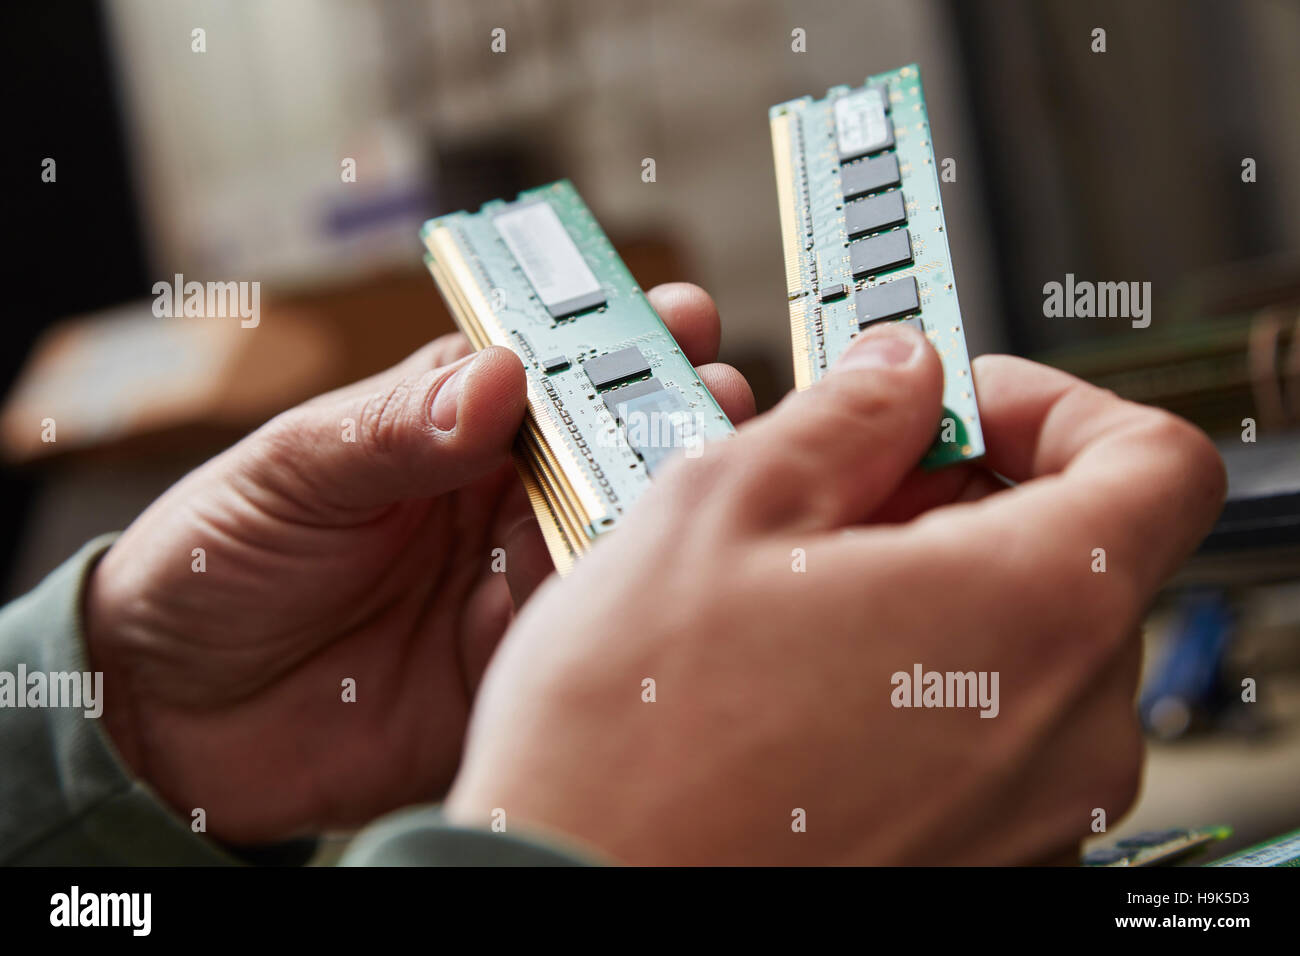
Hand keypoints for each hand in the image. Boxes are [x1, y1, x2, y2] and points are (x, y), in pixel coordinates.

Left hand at [85, 283, 755, 843]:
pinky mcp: (510, 671)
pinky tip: (643, 581)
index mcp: (442, 430)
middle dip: (668, 416)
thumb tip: (498, 377)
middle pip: (603, 449)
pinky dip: (617, 608)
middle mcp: (492, 501)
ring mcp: (507, 585)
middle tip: (717, 392)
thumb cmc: (214, 558)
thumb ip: (393, 429)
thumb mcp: (291, 470)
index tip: (676, 314)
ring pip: (610, 538)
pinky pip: (580, 636)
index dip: (613, 339)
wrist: (170, 712)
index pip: (546, 372)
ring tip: (706, 478)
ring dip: (658, 507)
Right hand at [443, 322, 1225, 864]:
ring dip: (936, 592)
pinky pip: (993, 738)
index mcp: (1031, 611)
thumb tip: (899, 378)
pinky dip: (927, 683)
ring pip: (1026, 649)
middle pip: (1078, 556)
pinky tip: (812, 684)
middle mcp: (1064, 728)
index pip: (1155, 463)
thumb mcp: (720, 508)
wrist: (578, 894)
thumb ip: (844, 416)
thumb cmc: (634, 741)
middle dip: (967, 498)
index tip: (963, 410)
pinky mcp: (984, 861)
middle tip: (846, 497)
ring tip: (806, 598)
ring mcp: (1033, 813)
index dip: (1059, 409)